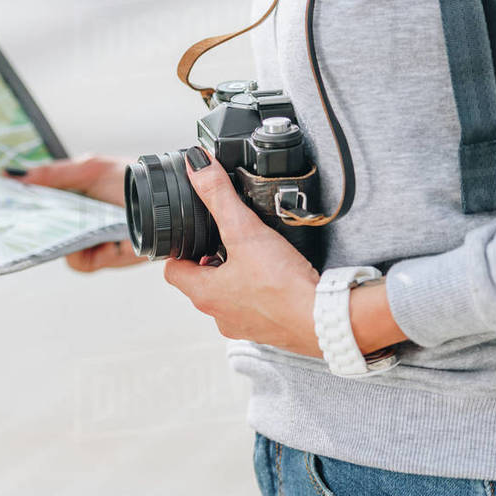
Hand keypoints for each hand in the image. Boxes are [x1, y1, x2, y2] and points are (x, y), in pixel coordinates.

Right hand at [11, 155, 143, 271]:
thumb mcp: (89, 169)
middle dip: (31, 230)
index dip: (19, 212)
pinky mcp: (107, 258)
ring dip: (69, 239)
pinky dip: (90, 251)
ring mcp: (92, 243)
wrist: (166, 194)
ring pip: (62, 251)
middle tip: (17, 221)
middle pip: (44, 236)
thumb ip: (51, 174)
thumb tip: (11, 175)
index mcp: (72, 202)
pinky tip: (108, 238)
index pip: (37, 212)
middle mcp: (78, 225)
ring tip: (85, 222)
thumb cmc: (132, 178)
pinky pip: (82, 262)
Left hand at [163, 148, 407, 357]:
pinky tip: (277, 278)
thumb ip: (219, 196)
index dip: (178, 252)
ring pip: (229, 298)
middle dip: (210, 262)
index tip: (189, 237)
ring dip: (236, 278)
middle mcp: (220, 315)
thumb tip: (197, 166)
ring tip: (253, 257)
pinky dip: (260, 293)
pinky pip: (256, 309)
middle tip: (225, 241)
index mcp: (205, 294)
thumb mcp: (245, 230)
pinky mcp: (270, 330)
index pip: (173, 272)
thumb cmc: (282, 285)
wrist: (323, 319)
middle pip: (201, 284)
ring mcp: (245, 326)